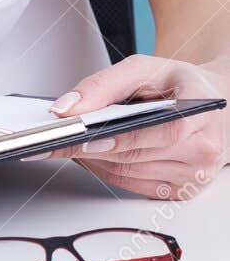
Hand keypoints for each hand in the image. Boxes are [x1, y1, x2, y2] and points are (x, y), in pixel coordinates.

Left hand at [46, 53, 229, 199]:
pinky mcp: (178, 192)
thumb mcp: (143, 68)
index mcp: (201, 115)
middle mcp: (203, 151)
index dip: (119, 138)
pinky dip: (105, 170)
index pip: (160, 132)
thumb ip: (103, 85)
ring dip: (93, 161)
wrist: (209, 103)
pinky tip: (91, 154)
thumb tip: (68, 108)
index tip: (81, 138)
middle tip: (52, 139)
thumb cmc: (178, 84)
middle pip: (136, 157)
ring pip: (128, 175)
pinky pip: (131, 185)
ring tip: (68, 142)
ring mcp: (192, 177)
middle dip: (88, 149)